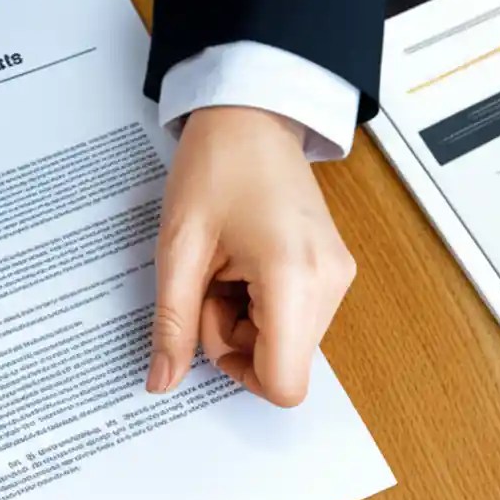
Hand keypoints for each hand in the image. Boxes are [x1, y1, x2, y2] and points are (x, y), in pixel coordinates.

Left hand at [146, 106, 355, 405]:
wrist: (251, 116)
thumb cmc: (215, 168)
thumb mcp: (178, 249)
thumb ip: (172, 324)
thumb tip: (162, 383)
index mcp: (295, 278)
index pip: (283, 384)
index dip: (236, 371)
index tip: (205, 323)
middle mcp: (329, 285)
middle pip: (281, 362)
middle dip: (232, 337)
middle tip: (208, 281)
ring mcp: (336, 277)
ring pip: (284, 343)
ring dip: (242, 320)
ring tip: (223, 265)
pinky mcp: (332, 271)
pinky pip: (293, 318)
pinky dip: (258, 305)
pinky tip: (241, 262)